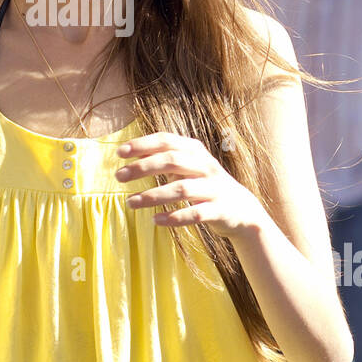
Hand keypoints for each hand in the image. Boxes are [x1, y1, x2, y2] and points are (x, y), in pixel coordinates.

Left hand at [115, 132, 267, 241]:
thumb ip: (163, 158)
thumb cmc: (205, 185)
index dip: (142, 144)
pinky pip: (195, 213)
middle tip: (119, 176)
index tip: (119, 153)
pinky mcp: (219, 210)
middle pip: (172, 160)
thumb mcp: (188, 166)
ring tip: (130, 203)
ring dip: (153, 195)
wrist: (242, 209)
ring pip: (181, 189)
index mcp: (195, 151)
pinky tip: (155, 220)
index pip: (167, 140)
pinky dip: (174, 217)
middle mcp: (205, 166)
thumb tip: (130, 152)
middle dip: (143, 167)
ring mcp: (213, 188)